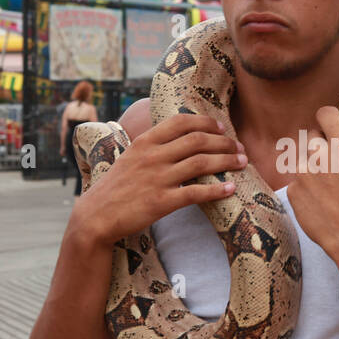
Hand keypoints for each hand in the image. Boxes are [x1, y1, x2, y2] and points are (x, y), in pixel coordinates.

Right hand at [70, 113, 245, 248]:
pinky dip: (217, 190)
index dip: (206, 122)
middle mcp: (152, 156)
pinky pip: (196, 193)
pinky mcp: (161, 202)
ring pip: (201, 163)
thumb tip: (179, 137)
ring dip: (227, 161)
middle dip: (224, 142)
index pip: (181, 122)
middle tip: (239, 147)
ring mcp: (157, 179)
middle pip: (198, 141)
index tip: (222, 127)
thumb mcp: (130, 157)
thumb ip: (153, 146)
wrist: (96, 216)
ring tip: (242, 162)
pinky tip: (231, 188)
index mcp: (145, 142)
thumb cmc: (115, 188)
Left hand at [286, 107, 338, 264]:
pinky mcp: (292, 190)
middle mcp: (320, 155)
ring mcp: (303, 172)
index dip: (326, 119)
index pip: (324, 114)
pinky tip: (319, 203)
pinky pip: (295, 182)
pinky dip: (303, 190)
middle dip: (319, 147)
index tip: (328, 127)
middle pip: (311, 137)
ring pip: (302, 160)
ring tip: (327, 190)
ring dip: (310, 169)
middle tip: (333, 169)